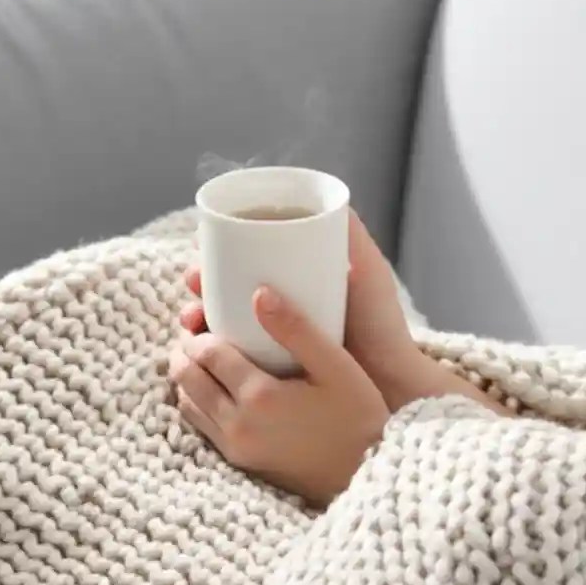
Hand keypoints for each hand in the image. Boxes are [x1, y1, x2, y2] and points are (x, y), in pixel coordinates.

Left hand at [169, 286, 387, 506]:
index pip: (207, 353)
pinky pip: (199, 425)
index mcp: (260, 396)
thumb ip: (297, 328)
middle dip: (187, 350)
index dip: (200, 330)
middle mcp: (238, 424)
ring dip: (188, 376)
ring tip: (204, 356)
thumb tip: (259, 293)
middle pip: (187, 377)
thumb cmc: (358, 416)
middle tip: (199, 331)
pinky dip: (196, 402)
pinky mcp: (239, 461)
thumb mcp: (336, 366)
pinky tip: (214, 388)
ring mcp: (235, 446)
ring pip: (187, 403)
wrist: (365, 474)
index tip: (208, 316)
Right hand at [182, 210, 504, 413]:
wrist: (393, 387)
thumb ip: (352, 236)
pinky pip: (234, 363)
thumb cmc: (383, 327)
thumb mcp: (368, 273)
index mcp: (296, 284)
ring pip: (224, 328)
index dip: (215, 264)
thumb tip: (324, 197)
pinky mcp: (274, 376)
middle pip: (227, 295)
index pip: (245, 267)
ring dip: (199, 324)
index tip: (197, 267)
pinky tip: (199, 359)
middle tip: (192, 293)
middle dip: (200, 293)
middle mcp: (282, 312)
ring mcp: (275, 344)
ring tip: (192, 326)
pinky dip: (213, 358)